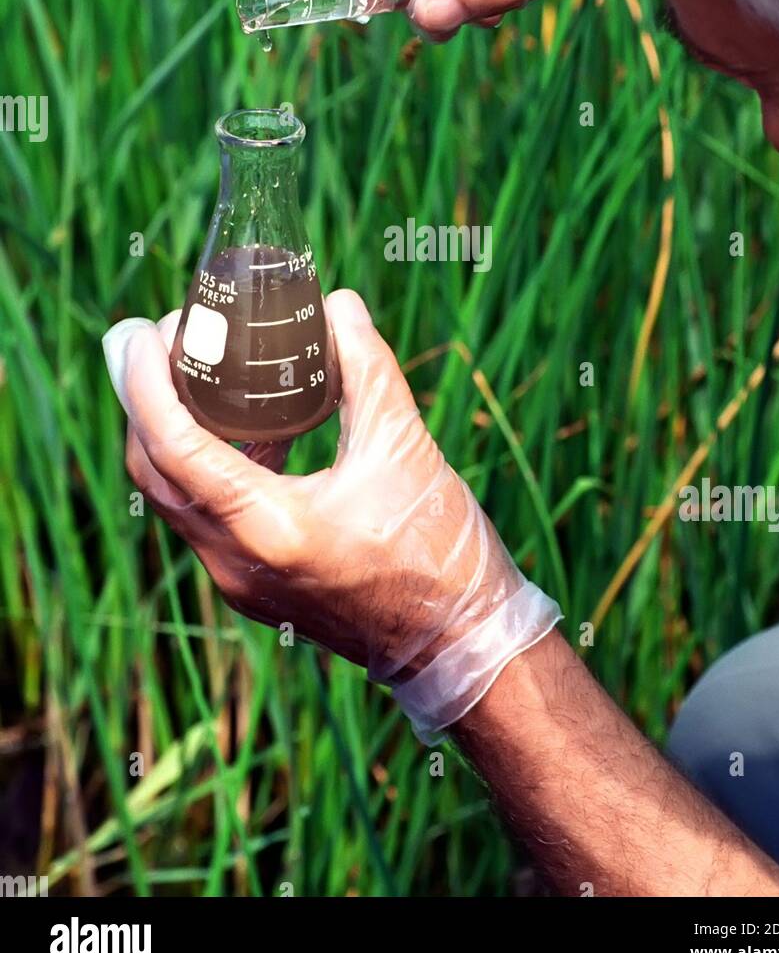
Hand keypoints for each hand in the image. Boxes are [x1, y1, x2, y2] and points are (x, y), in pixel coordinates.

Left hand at [103, 291, 559, 737]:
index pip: (173, 446)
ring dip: (169, 432)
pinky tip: (250, 429)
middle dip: (142, 400)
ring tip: (196, 372)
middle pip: (153, 472)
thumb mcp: (406, 449)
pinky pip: (206, 518)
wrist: (462, 646)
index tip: (141, 327)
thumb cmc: (441, 554)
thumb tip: (339, 306)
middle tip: (157, 337)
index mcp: (268, 529)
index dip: (146, 381)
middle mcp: (236, 563)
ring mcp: (240, 583)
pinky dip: (206, 467)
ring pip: (173, 498)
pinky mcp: (255, 589)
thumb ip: (368, 369)